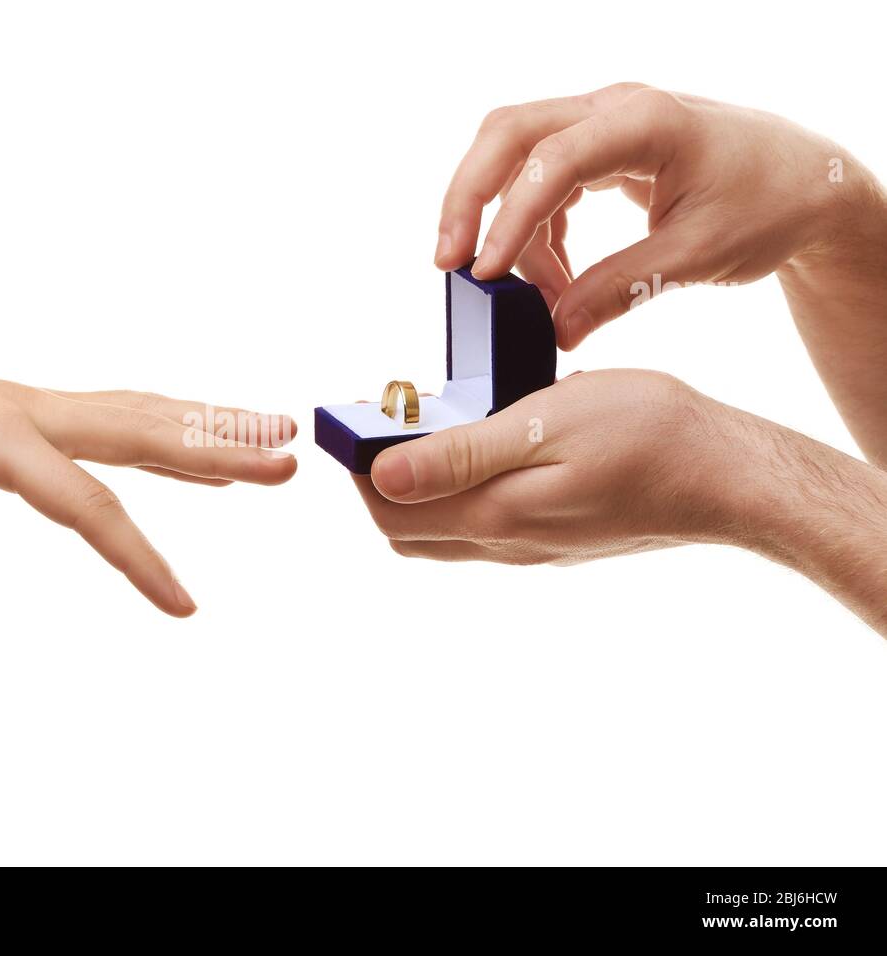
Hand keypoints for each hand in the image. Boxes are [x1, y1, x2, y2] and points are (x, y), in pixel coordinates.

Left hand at [0, 328, 296, 645]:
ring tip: (280, 439)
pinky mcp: (39, 409)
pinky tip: (205, 454)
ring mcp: (41, 404)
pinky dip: (172, 430)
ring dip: (212, 427)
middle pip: (145, 430)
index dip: (139, 559)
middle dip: (220, 448)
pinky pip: (121, 416)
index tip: (185, 607)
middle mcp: (33, 412)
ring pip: (143, 414)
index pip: (86, 505)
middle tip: (290, 461)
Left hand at [355, 371, 741, 564]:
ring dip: (422, 488)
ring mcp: (532, 549)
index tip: (359, 417)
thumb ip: (460, 456)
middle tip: (389, 421)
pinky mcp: (556, 541)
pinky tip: (486, 448)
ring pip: (445, 532)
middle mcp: (506, 545)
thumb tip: (381, 477)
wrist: (729, 477)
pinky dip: (462, 494)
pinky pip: (484, 527)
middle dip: (380, 482)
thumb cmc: (647, 436)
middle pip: (408, 530)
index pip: (389, 511)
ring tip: (434, 427)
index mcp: (495, 516)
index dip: (358, 469)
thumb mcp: (543, 425)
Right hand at [433, 83, 883, 348]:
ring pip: (512, 153)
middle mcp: (613, 108)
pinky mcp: (597, 147)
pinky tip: (549, 276)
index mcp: (646, 122)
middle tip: (449, 262)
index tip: (489, 275)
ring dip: (498, 219)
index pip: (552, 161)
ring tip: (516, 289)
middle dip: (468, 198)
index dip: (511, 218)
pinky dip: (531, 227)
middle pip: (508, 133)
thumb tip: (555, 330)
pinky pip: (538, 178)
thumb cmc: (766, 205)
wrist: (805, 182)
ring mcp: (602, 122)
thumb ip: (619, 290)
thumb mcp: (697, 256)